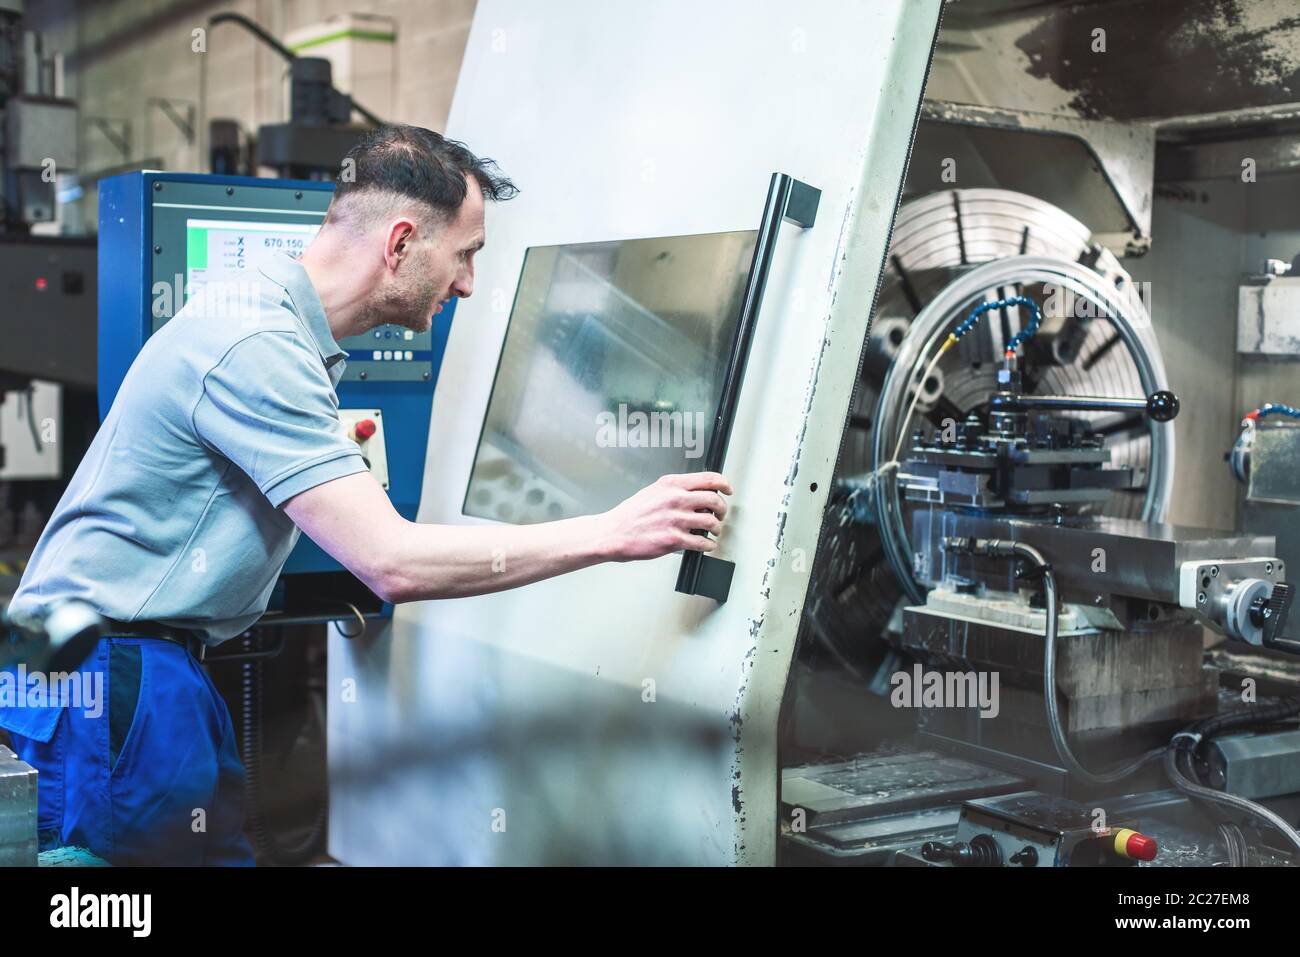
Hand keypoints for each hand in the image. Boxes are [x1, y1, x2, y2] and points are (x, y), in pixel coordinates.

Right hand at [598, 472, 733, 561]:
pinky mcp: (674, 539)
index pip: (708, 478)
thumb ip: (675, 490)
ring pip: (712, 522)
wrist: (614, 533)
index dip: (724, 484)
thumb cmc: (630, 515)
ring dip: (717, 529)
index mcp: (671, 484)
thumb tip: (696, 493)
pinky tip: (705, 545)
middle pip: (715, 500)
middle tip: (721, 514)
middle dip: (722, 509)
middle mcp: (675, 499)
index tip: (728, 489)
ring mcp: (676, 519)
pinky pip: (702, 542)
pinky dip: (708, 545)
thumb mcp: (653, 491)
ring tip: (713, 532)